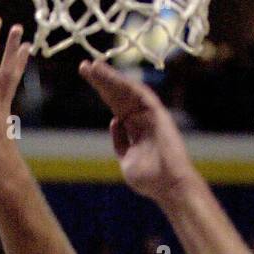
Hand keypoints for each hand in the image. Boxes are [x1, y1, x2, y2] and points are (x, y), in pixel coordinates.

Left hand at [80, 60, 196, 205]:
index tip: (86, 79)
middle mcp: (142, 117)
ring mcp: (150, 114)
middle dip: (101, 80)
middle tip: (84, 66)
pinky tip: (110, 76)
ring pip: (127, 91)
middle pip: (118, 94)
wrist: (169, 187)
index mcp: (134, 127)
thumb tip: (115, 121)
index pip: (115, 105)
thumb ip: (120, 141)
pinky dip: (125, 84)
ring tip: (93, 67)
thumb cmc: (150, 179)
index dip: (101, 91)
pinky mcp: (157, 113)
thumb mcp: (126, 160)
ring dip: (110, 78)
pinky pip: (140, 94)